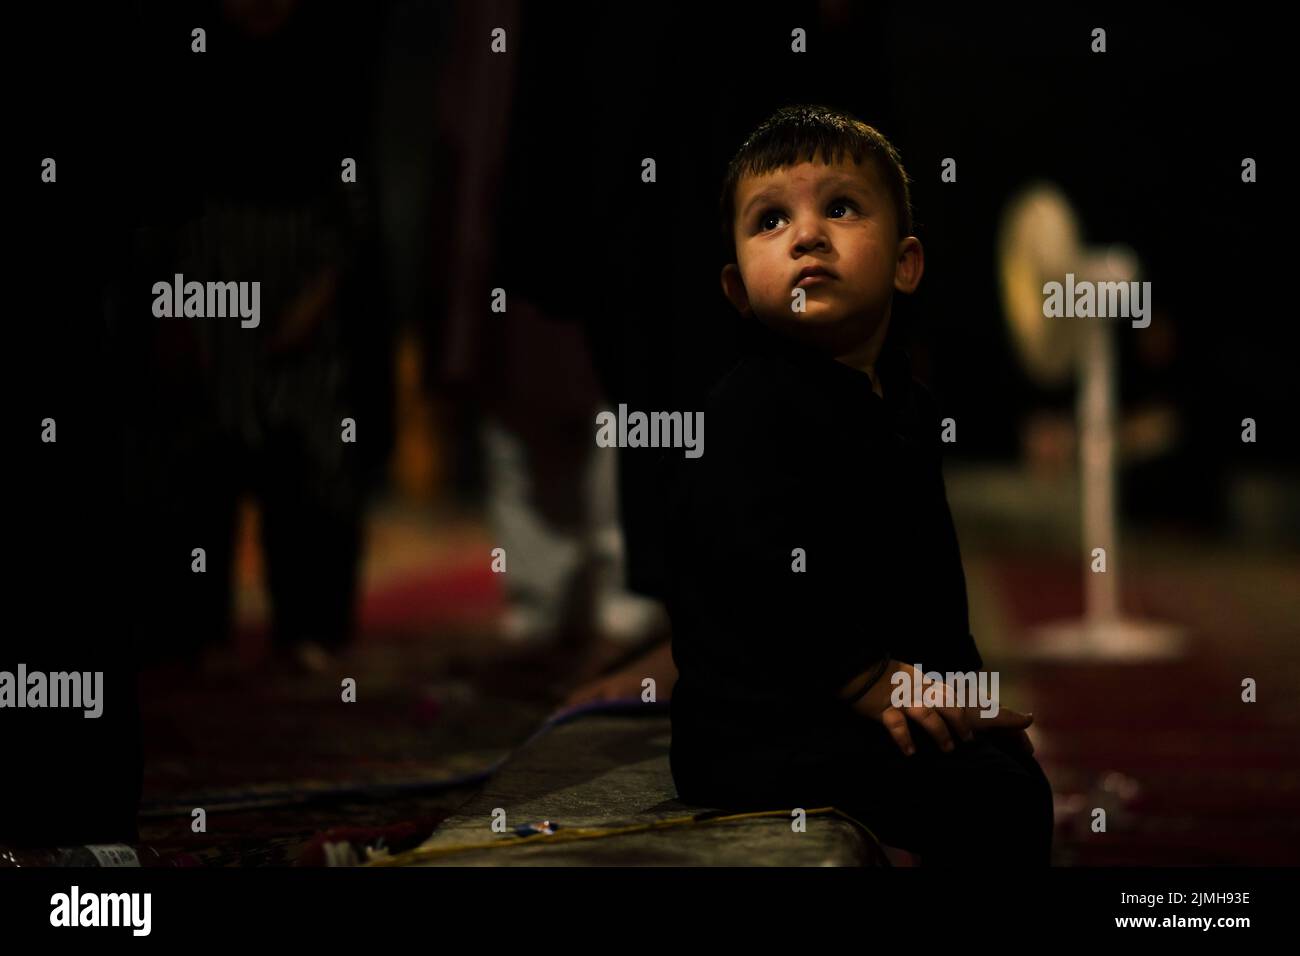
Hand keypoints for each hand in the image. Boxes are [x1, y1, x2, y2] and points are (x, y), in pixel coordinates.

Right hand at [842, 660, 1034, 756]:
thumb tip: (979, 714)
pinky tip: (910, 753)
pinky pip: (895, 723)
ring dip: (940, 732)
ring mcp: (904, 701)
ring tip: (948, 749)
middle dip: (966, 724)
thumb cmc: (891, 682)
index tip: (1028, 723)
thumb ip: (945, 700)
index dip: (1000, 714)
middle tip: (970, 743)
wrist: (857, 668)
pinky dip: (903, 738)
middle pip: (953, 705)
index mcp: (936, 688)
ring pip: (927, 714)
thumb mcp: (921, 686)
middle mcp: (924, 693)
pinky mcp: (883, 709)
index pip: (973, 701)